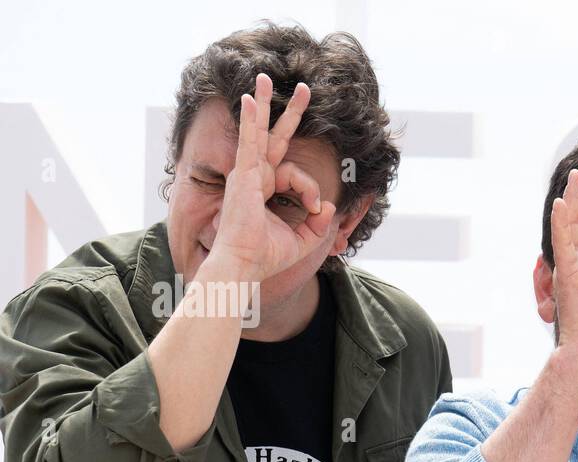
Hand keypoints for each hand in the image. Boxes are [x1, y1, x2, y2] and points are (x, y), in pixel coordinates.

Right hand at [210, 73, 336, 281]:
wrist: (244, 265)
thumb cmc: (266, 256)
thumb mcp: (303, 240)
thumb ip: (318, 223)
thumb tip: (330, 205)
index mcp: (266, 188)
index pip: (295, 174)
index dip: (311, 190)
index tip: (314, 209)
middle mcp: (255, 176)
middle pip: (274, 137)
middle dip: (289, 112)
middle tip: (304, 88)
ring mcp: (247, 174)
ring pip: (258, 132)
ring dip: (265, 104)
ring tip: (265, 76)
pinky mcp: (244, 177)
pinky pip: (248, 143)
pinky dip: (250, 122)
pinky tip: (252, 100)